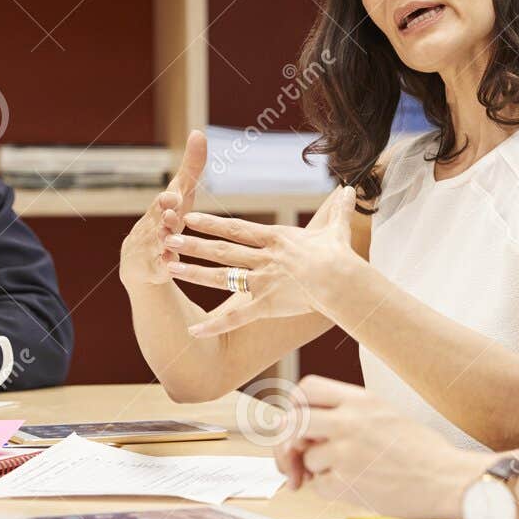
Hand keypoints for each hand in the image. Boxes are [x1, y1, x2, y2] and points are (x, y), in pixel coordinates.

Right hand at [120, 129, 206, 290]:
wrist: (140, 262)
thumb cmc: (166, 220)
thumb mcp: (181, 195)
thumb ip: (191, 167)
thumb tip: (198, 132)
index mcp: (163, 208)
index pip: (168, 199)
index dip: (170, 198)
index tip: (174, 196)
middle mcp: (153, 224)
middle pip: (158, 219)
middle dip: (164, 216)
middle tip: (169, 213)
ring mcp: (149, 246)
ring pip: (156, 243)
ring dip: (163, 240)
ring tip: (169, 238)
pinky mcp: (151, 267)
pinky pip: (158, 267)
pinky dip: (163, 265)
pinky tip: (169, 265)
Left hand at [167, 186, 359, 337]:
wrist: (342, 281)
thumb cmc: (341, 257)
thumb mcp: (337, 230)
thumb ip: (338, 210)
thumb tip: (350, 189)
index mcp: (276, 240)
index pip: (237, 230)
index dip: (212, 224)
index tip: (191, 218)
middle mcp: (264, 259)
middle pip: (222, 250)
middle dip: (193, 244)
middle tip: (169, 239)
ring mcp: (263, 282)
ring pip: (222, 277)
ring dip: (194, 272)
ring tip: (169, 268)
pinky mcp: (266, 305)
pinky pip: (235, 317)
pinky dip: (213, 325)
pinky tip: (193, 329)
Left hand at [275, 374, 480, 518]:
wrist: (449, 479)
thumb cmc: (423, 452)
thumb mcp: (387, 415)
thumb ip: (350, 416)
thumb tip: (310, 430)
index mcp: (362, 400)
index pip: (307, 387)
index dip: (297, 405)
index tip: (302, 422)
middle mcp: (351, 421)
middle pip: (293, 421)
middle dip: (288, 441)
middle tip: (295, 457)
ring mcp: (348, 452)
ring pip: (306, 458)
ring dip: (316, 471)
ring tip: (345, 474)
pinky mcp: (349, 482)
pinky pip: (319, 487)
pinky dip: (329, 490)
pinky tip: (353, 487)